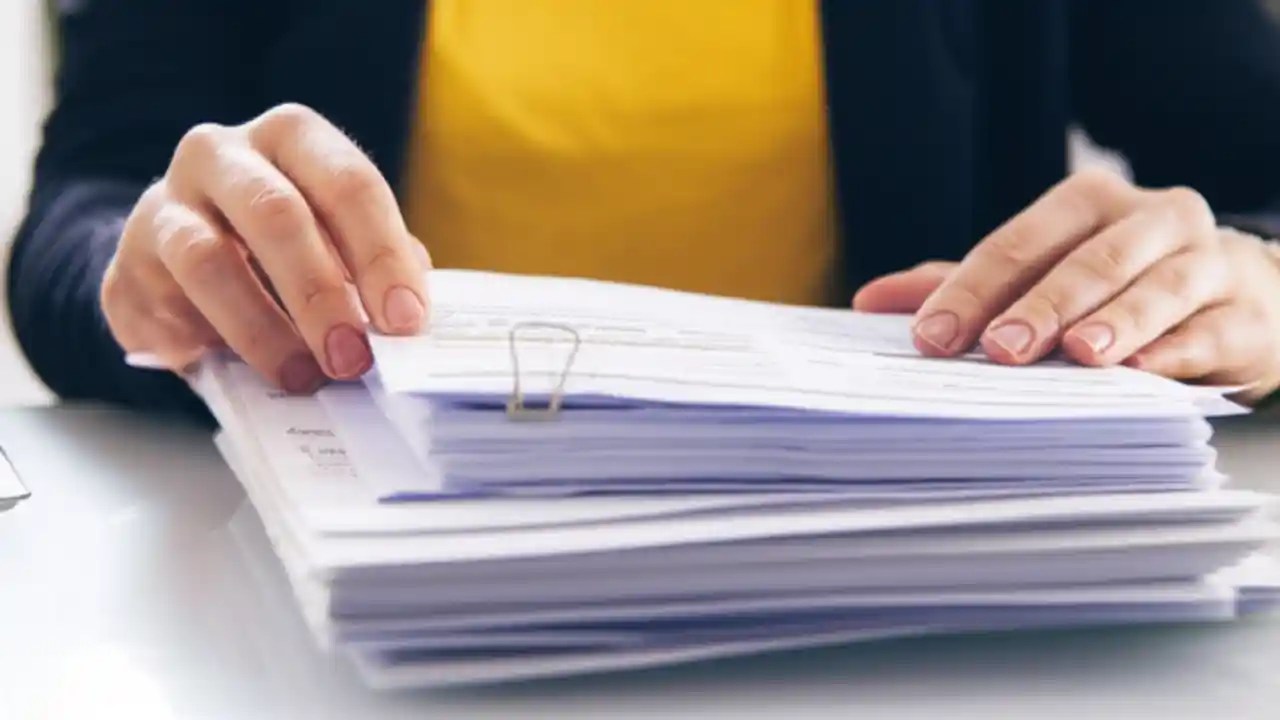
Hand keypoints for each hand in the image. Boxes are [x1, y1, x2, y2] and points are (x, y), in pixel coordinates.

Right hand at [102, 103, 430, 392]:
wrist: (185, 259)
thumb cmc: (289, 245)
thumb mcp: (342, 241)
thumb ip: (377, 267)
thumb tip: (410, 319)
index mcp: (291, 137)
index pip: (348, 183)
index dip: (382, 255)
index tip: (405, 321)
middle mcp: (220, 154)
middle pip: (275, 212)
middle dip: (320, 294)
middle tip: (353, 357)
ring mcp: (163, 204)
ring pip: (207, 261)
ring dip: (263, 329)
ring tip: (302, 376)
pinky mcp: (126, 265)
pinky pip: (164, 309)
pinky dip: (207, 346)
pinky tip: (237, 372)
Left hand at [853, 169, 1279, 403]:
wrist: (1238, 296)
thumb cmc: (1119, 284)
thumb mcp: (1040, 275)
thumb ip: (963, 286)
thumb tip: (868, 302)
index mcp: (1090, 203)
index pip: (1021, 242)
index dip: (972, 290)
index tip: (931, 336)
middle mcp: (1152, 219)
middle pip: (1088, 259)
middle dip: (1040, 306)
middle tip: (1000, 349)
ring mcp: (1208, 261)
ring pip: (1157, 287)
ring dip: (1115, 323)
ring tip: (1078, 356)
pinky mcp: (1246, 312)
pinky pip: (1211, 330)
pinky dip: (1177, 352)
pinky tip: (1145, 376)